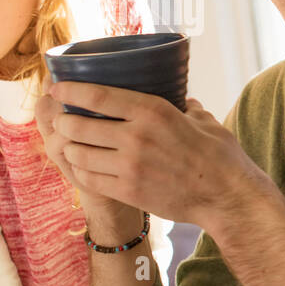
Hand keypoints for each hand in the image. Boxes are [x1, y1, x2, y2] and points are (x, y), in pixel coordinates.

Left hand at [41, 82, 265, 228]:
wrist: (227, 198)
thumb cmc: (221, 157)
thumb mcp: (205, 122)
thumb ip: (187, 109)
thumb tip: (184, 101)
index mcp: (154, 112)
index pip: (98, 96)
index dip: (70, 90)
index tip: (56, 87)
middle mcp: (136, 138)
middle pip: (78, 125)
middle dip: (63, 121)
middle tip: (62, 119)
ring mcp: (129, 167)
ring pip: (78, 153)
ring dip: (70, 147)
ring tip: (72, 144)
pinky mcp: (128, 192)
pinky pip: (88, 178)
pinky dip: (80, 170)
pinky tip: (83, 166)